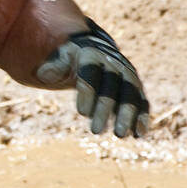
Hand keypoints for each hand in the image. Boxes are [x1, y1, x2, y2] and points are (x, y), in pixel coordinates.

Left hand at [35, 17, 149, 137]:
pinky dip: (141, 118)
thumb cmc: (72, 59)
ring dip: (127, 115)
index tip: (81, 113)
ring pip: (131, 95)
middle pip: (112, 86)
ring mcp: (128, 76)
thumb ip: (55, 66)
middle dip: (104, 109)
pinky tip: (138, 135)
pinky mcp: (137, 89)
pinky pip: (142, 103)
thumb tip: (44, 74)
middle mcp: (114, 64)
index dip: (88, 92)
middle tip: (95, 131)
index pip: (91, 73)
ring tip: (120, 136)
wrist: (96, 51)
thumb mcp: (61, 58)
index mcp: (93, 55)